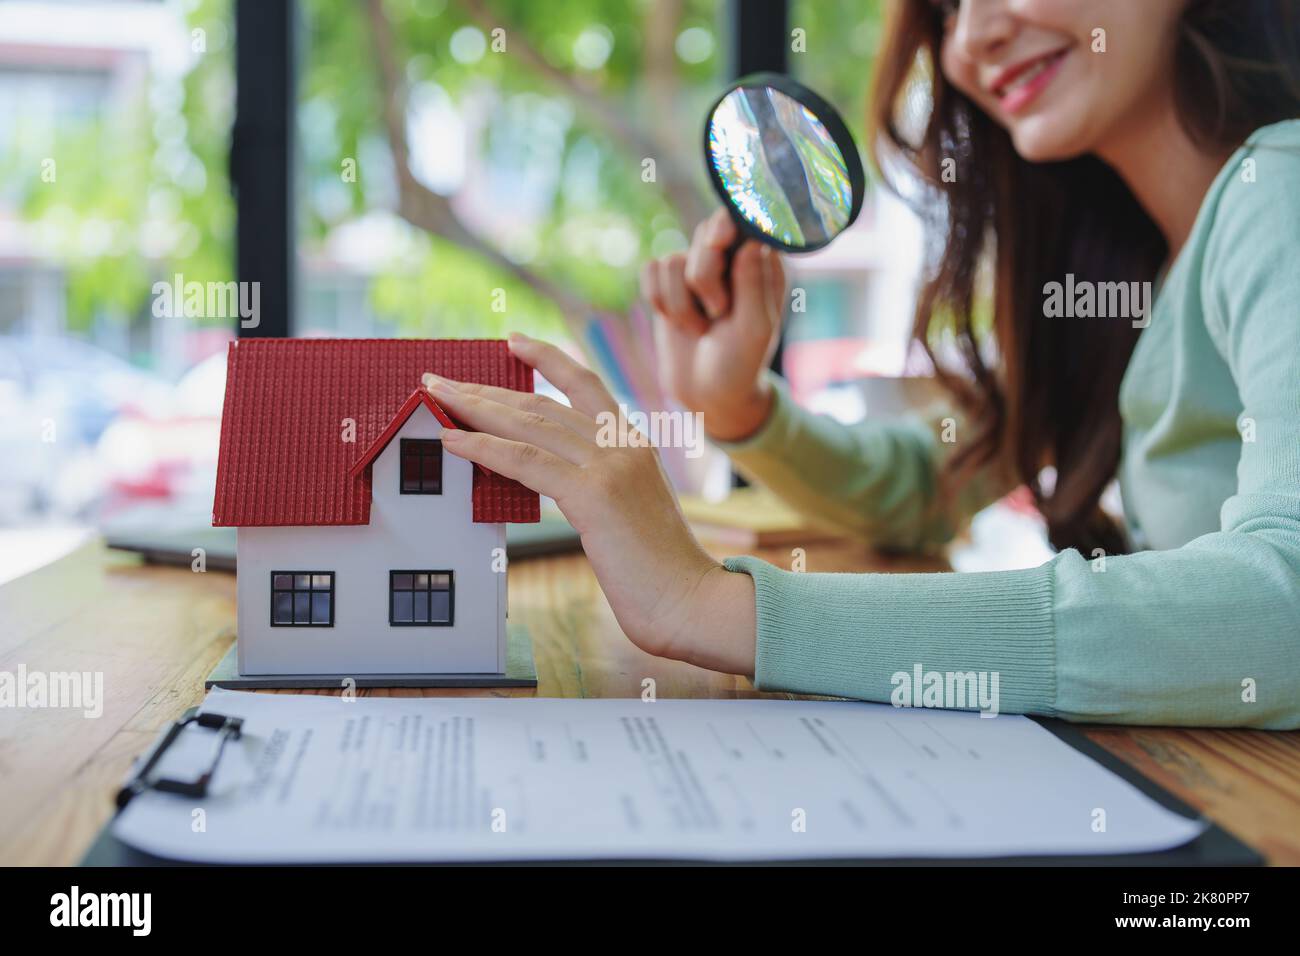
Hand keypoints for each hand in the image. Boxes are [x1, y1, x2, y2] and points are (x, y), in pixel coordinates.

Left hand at [424, 332, 756, 676]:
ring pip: (529, 423)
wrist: (690, 603)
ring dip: (473, 408)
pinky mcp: (595, 494)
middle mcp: (623, 446)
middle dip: (486, 389)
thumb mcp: (627, 515)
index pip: (585, 386)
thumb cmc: (659, 575)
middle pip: (542, 402)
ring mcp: (611, 466)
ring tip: (435, 398)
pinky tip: (452, 440)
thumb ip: (595, 488)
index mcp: (635, 446)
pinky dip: (482, 447)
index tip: (512, 341)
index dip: (546, 360)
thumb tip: (544, 480)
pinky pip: (525, 461)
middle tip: (441, 380)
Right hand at [640, 208, 785, 440]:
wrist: (708, 395)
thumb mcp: (755, 329)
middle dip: (704, 278)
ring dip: (682, 303)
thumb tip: (751, 242)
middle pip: (704, 235)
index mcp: (762, 264)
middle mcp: (730, 260)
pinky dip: (659, 301)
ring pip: (672, 260)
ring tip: (701, 328)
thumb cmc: (741, 364)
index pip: (743, 221)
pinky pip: (650, 272)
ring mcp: (697, 271)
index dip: (727, 227)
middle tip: (718, 311)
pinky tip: (677, 323)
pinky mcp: (668, 285)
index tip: (720, 242)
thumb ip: (754, 285)